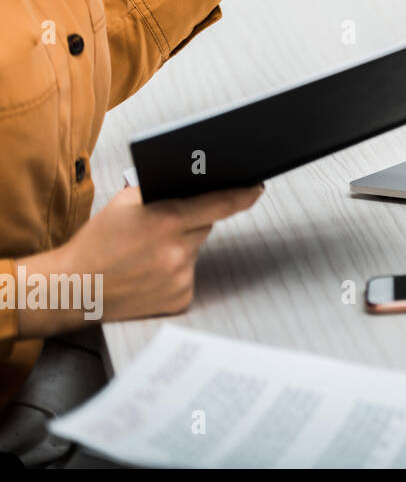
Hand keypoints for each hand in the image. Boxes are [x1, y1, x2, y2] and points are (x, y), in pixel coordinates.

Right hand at [15, 185, 262, 337]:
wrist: (74, 289)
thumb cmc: (96, 243)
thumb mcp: (124, 203)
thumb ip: (160, 191)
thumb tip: (193, 182)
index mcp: (167, 221)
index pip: (220, 204)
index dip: (243, 194)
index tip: (257, 188)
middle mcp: (178, 251)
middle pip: (205, 226)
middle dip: (191, 222)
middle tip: (165, 226)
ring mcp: (180, 278)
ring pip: (194, 252)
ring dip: (180, 248)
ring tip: (146, 254)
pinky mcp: (180, 299)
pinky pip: (187, 276)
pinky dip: (174, 272)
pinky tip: (149, 274)